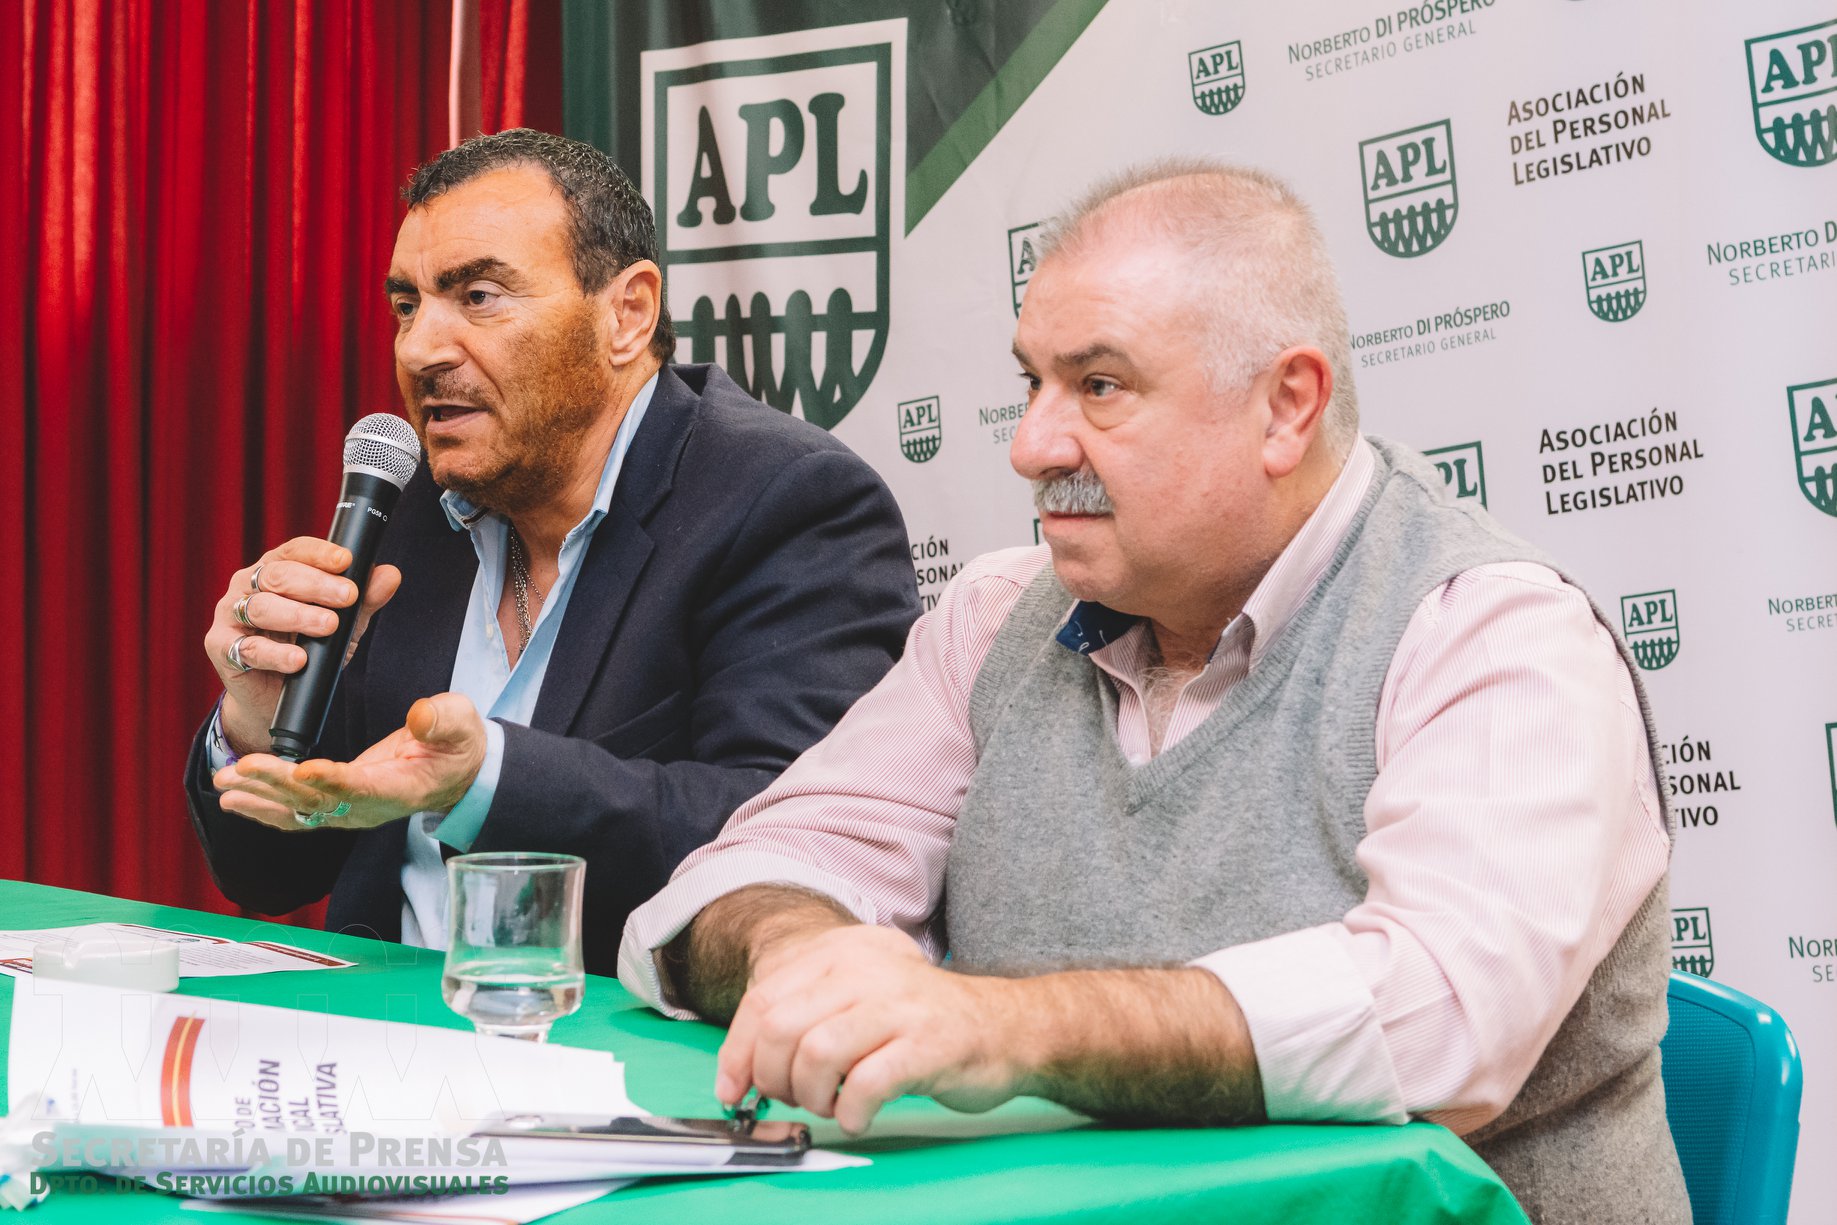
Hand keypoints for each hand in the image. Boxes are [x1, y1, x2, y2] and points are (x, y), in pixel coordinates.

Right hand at [205, 536, 401, 755]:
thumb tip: (391, 574)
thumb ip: (365, 600)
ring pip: (261, 607)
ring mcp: (230, 615)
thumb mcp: (344, 624)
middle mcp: (247, 586)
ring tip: (328, 626)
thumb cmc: (308, 650)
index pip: (294, 551)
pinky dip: (276, 654)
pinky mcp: (220, 646)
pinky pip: (247, 647)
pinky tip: (298, 659)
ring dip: (298, 615)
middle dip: (316, 584)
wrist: (275, 697)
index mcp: (274, 570)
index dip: (319, 553)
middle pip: (278, 575)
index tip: (347, 561)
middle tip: (347, 596)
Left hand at [212, 693, 486, 831]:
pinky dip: (263, 807)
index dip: (331, 780)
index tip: (302, 769)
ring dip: (259, 798)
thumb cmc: (457, 743)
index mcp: (401, 787)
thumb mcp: (460, 721)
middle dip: (276, 784)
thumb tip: (419, 717)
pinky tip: (233, 798)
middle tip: (241, 768)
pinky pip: (296, 814)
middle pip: (318, 801)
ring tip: (222, 783)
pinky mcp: (337, 805)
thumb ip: (442, 719)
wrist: (456, 772)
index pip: (361, 787)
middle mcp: (369, 808)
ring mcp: (351, 811)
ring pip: (299, 810)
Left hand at [715, 925, 1032, 1135]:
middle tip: (796, 1098)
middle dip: (774, 1078)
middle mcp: (866, 969)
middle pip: (782, 1028)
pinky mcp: (927, 1043)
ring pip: (817, 1054)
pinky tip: (859, 1115)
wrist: (1006, 1026)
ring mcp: (899, 1004)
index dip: (738, 1052)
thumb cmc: (920, 1023)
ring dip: (811, 1096)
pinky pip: (865, 1084)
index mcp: (842, 952)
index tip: (735, 1089)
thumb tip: (741, 1071)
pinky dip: (850, 1112)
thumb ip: (803, 1019)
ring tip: (831, 1105)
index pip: (763, 999)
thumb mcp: (857, 999)